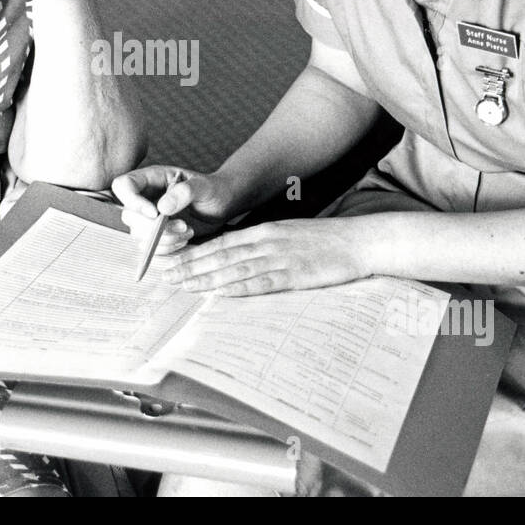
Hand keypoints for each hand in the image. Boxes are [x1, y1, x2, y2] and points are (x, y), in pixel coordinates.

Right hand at [112, 165, 235, 255]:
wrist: (223, 206)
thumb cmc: (213, 190)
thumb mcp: (204, 186)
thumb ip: (184, 192)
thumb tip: (162, 208)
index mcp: (151, 178)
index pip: (123, 186)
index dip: (133, 201)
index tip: (155, 213)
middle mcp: (145, 198)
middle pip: (128, 215)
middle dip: (154, 227)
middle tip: (183, 224)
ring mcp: (148, 218)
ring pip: (138, 235)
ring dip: (164, 239)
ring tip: (188, 230)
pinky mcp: (156, 235)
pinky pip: (149, 248)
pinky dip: (167, 248)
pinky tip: (185, 238)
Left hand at [158, 219, 368, 296]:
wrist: (359, 241)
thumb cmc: (326, 242)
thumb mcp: (290, 236)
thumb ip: (264, 247)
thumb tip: (240, 260)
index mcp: (265, 231)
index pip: (221, 243)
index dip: (194, 254)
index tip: (173, 262)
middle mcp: (266, 242)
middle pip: (220, 255)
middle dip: (190, 266)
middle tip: (165, 276)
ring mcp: (280, 257)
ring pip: (234, 268)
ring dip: (205, 278)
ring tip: (182, 286)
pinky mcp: (294, 274)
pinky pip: (260, 282)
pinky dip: (237, 288)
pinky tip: (219, 293)